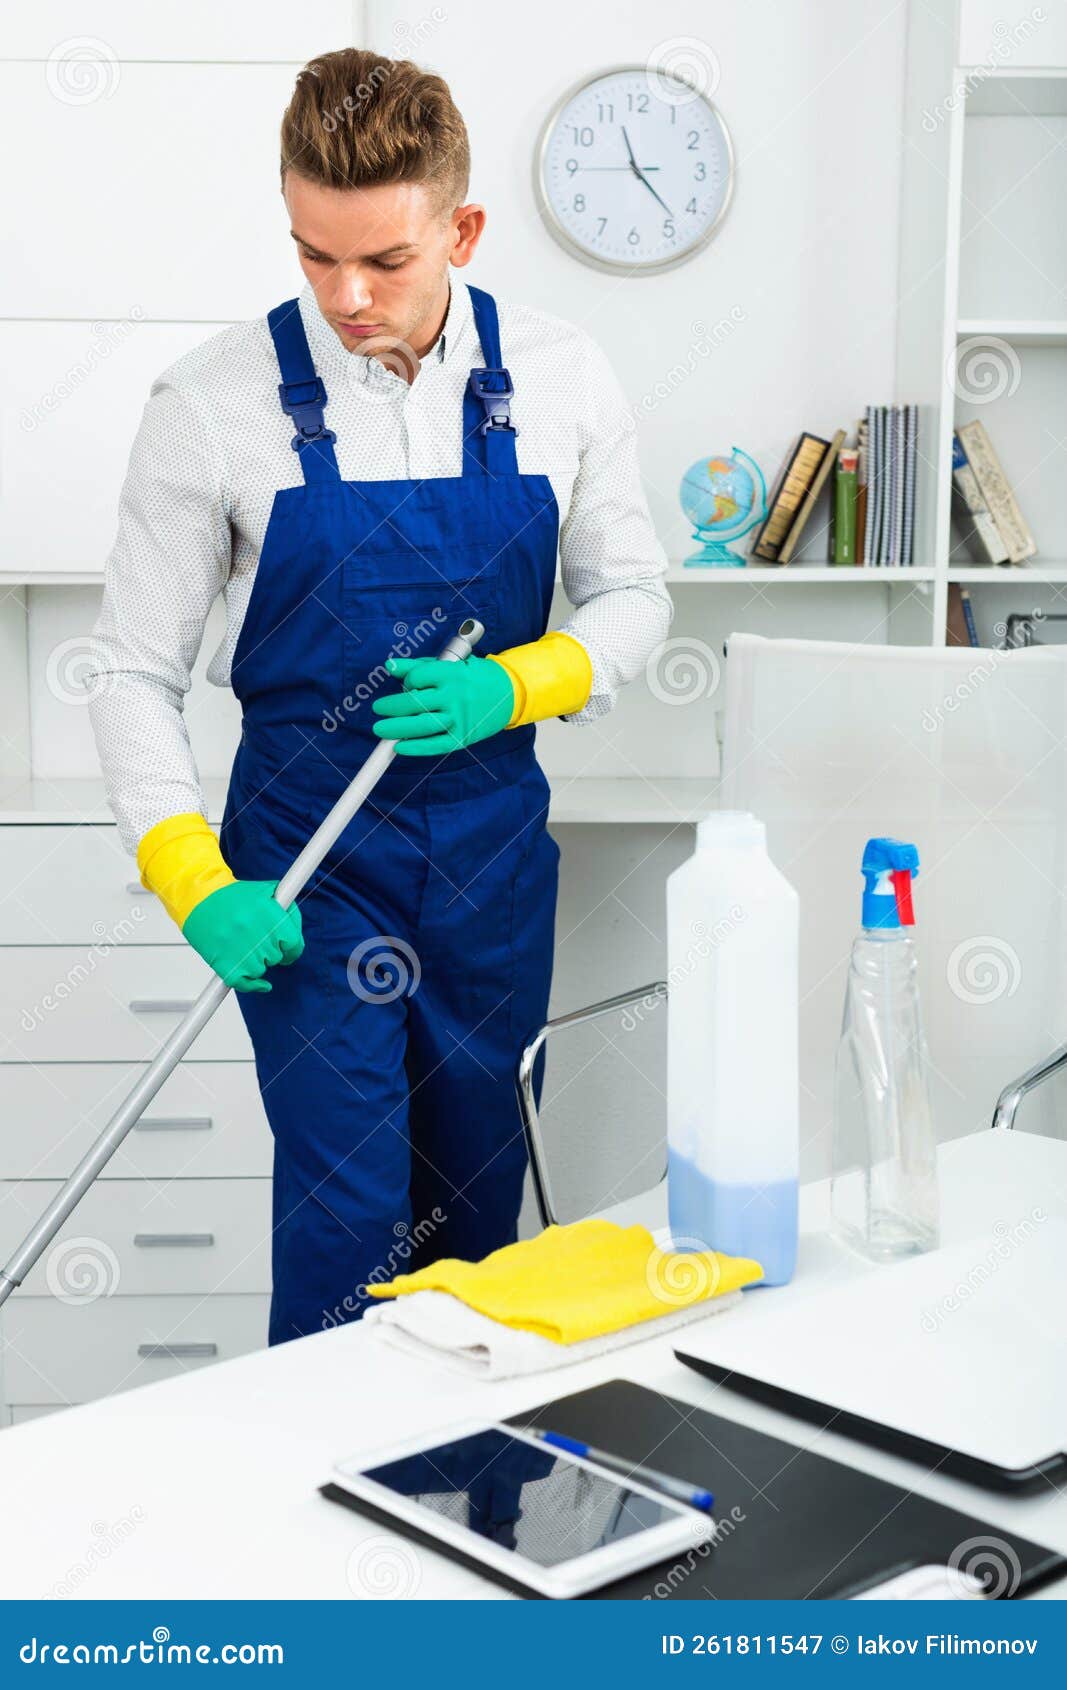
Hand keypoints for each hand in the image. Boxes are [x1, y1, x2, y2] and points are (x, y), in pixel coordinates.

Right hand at [181, 879, 303, 991]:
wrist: (197, 898)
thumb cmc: (230, 895)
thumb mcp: (265, 891)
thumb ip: (288, 908)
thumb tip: (296, 929)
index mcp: (271, 917)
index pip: (293, 944)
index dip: (291, 947)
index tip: (287, 948)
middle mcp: (260, 936)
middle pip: (277, 957)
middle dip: (271, 950)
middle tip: (258, 940)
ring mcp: (244, 953)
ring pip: (262, 969)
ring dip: (257, 962)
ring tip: (244, 946)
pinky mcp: (227, 966)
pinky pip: (247, 984)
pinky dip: (253, 985)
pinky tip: (260, 983)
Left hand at [370, 654, 514, 754]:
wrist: (510, 693)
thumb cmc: (474, 677)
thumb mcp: (449, 664)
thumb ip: (418, 666)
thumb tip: (390, 666)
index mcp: (452, 674)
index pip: (418, 678)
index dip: (407, 682)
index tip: (406, 686)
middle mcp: (455, 696)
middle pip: (415, 703)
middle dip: (391, 707)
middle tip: (378, 709)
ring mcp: (460, 718)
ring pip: (422, 725)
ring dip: (397, 729)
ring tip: (381, 729)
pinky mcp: (463, 737)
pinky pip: (435, 745)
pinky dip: (415, 748)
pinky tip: (400, 746)